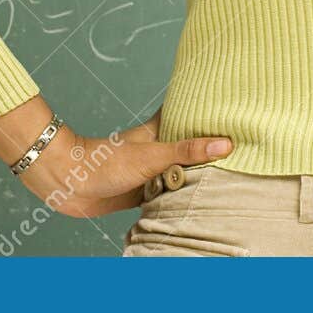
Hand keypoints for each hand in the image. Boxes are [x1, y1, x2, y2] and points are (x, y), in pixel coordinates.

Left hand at [0, 98, 232, 217]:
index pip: (190, 116)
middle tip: (243, 150)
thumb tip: (226, 144)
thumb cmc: (105, 162)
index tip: (234, 110)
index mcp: (160, 132)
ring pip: (181, 173)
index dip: (209, 113)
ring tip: (231, 177)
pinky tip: (199, 202)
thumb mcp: (152, 155)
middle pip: (190, 148)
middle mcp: (158, 150)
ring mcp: (150, 172)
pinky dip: (181, 196)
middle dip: (210, 151)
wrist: (69, 184)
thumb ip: (187, 150)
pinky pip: (169, 194)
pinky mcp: (143, 193)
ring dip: (196, 177)